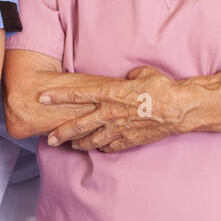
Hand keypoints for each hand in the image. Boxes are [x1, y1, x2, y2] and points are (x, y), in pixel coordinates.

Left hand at [39, 66, 182, 152]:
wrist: (178, 109)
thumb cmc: (162, 88)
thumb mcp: (143, 73)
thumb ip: (130, 76)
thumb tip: (129, 78)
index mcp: (110, 94)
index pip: (76, 95)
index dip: (57, 96)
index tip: (43, 97)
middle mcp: (109, 113)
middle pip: (77, 126)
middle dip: (60, 133)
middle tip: (48, 138)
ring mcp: (117, 130)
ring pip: (90, 140)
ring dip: (78, 143)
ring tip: (69, 145)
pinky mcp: (128, 141)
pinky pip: (108, 147)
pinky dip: (100, 147)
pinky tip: (96, 147)